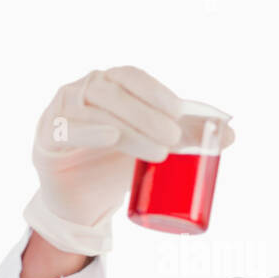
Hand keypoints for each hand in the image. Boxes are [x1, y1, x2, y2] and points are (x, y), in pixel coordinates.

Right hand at [22, 66, 234, 255]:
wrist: (80, 200)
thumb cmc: (116, 163)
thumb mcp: (152, 148)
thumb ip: (185, 138)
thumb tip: (231, 135)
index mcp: (108, 85)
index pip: (131, 77)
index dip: (155, 91)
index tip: (179, 112)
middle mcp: (82, 92)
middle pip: (115, 93)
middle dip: (148, 115)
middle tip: (175, 139)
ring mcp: (61, 112)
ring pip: (95, 111)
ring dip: (130, 129)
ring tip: (158, 152)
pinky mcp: (47, 138)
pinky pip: (67, 129)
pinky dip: (90, 131)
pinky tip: (110, 137)